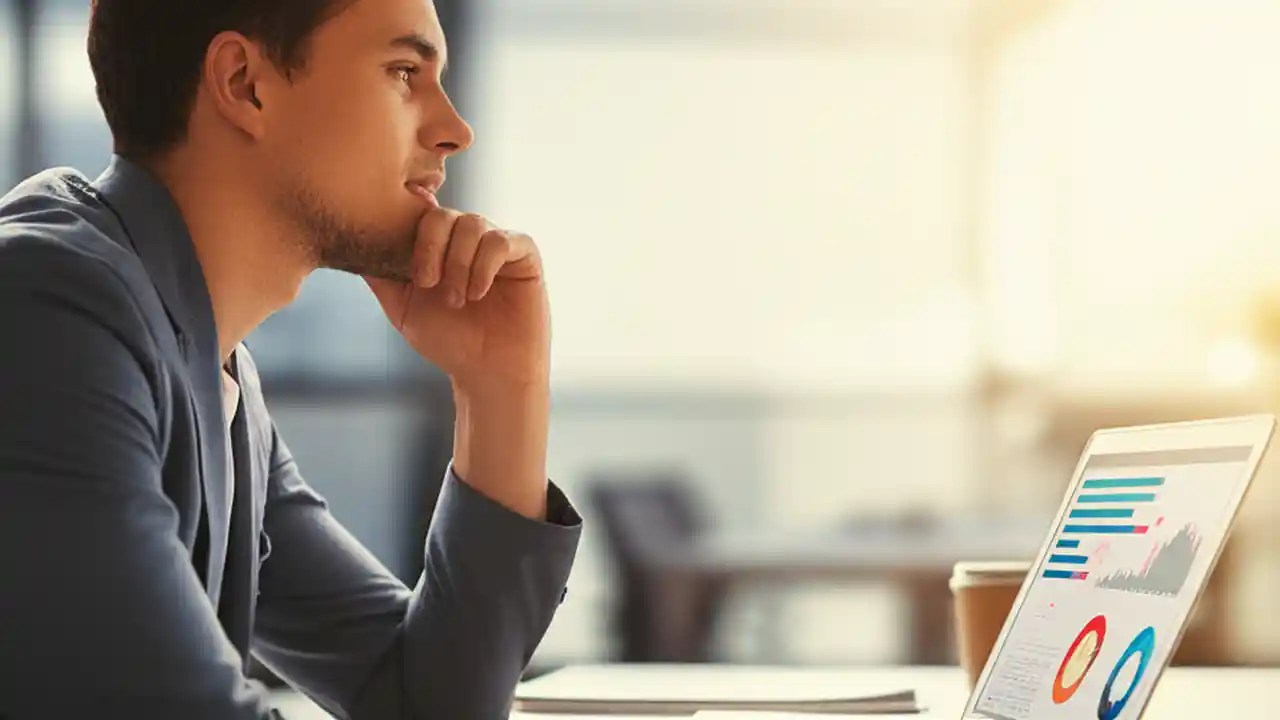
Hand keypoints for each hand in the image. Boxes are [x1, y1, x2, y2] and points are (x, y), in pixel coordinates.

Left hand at [365, 206, 549, 389]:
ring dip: (458, 263)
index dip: (408, 224)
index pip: (419, 212)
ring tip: (457, 300)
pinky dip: (484, 266)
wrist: (488, 373)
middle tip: (426, 283)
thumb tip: (348, 245)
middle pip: (441, 214)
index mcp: (438, 245)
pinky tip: (476, 293)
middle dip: (429, 248)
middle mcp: (466, 237)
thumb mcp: (402, 307)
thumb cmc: (448, 342)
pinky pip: (501, 241)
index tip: (404, 262)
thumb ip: (381, 276)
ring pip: (472, 224)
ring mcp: (496, 242)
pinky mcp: (524, 254)